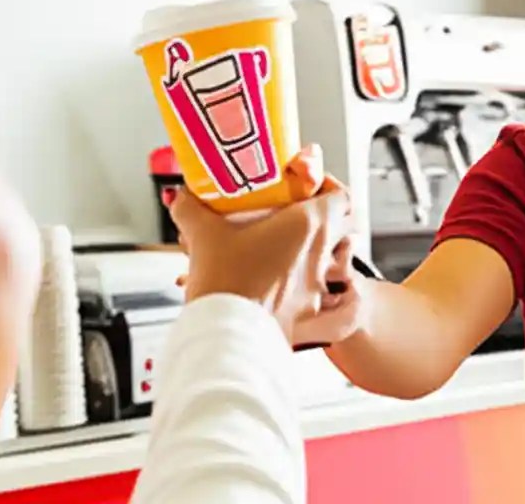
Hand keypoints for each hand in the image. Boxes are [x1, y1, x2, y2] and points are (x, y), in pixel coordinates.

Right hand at [167, 175, 354, 341]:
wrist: (226, 336)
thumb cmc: (225, 283)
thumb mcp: (201, 234)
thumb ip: (190, 208)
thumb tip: (181, 198)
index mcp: (308, 224)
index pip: (342, 196)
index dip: (328, 187)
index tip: (307, 187)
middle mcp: (321, 254)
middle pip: (344, 227)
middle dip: (325, 218)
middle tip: (296, 215)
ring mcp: (318, 287)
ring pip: (332, 260)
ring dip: (313, 251)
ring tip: (281, 249)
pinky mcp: (309, 313)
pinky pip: (317, 292)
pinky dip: (302, 283)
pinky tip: (275, 281)